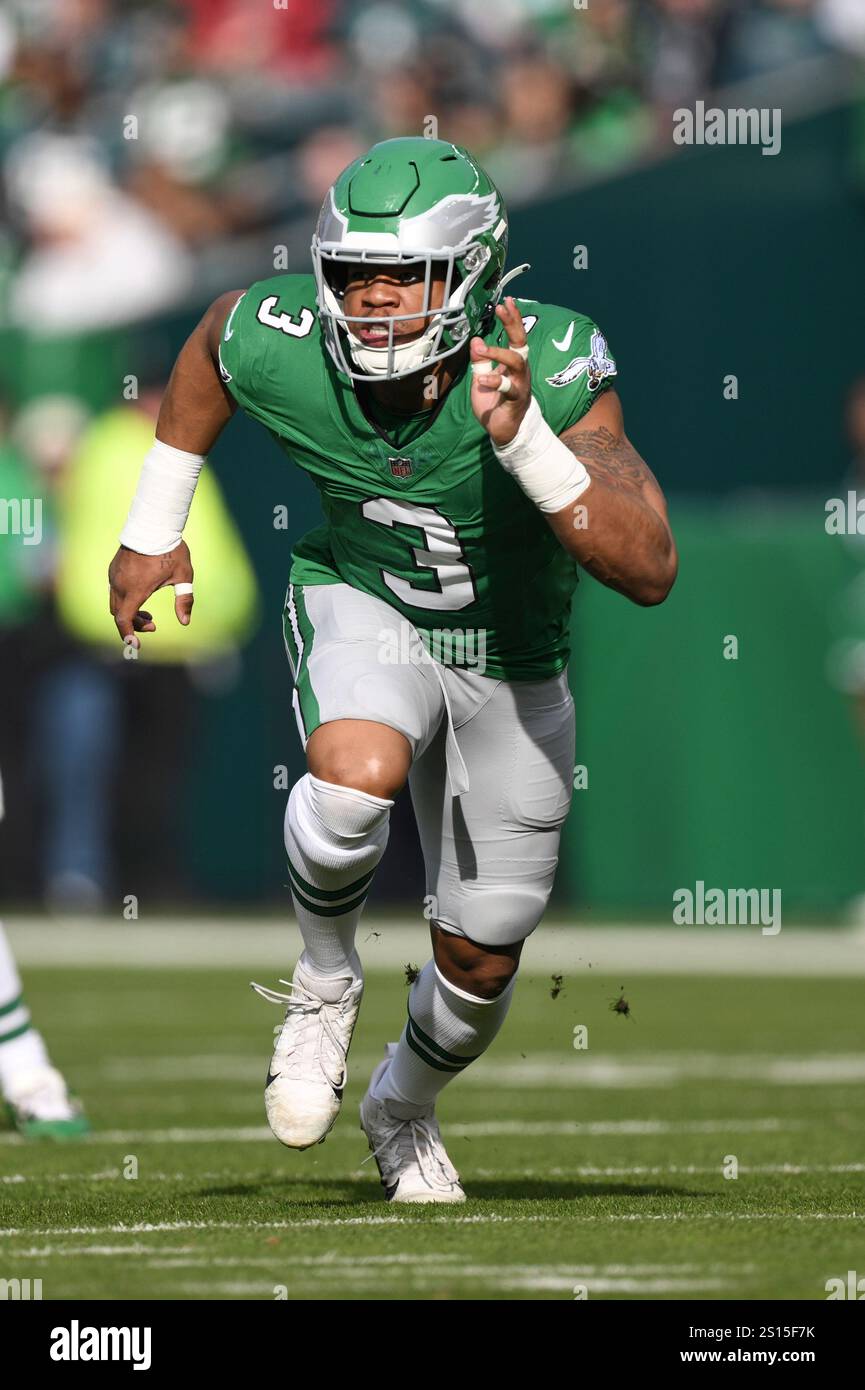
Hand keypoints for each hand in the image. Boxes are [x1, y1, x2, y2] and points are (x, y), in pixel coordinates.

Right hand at [108, 540, 193, 649]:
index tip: (135, 645)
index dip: (128, 635)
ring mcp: (114, 576)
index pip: (124, 619)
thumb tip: (185, 622)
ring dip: (130, 614)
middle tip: (154, 624)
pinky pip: (114, 592)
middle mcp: (121, 584)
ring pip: (116, 604)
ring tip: (149, 614)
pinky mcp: (113, 570)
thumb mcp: (184, 575)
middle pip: (120, 615)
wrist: (152, 524)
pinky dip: (125, 601)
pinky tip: (140, 597)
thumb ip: (184, 600)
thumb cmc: (171, 549)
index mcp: (136, 589)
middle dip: (134, 625)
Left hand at [469, 296, 530, 446]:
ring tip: (482, 348)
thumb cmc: (495, 403)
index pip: (516, 336)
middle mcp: (521, 371)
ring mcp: (520, 384)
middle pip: (521, 342)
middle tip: (502, 308)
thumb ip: (480, 361)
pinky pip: (507, 388)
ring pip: (516, 362)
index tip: (507, 301)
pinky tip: (481, 379)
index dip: (513, 318)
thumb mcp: (482, 378)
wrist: (505, 431)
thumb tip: (475, 340)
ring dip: (499, 352)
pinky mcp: (515, 400)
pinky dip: (494, 382)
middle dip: (513, 324)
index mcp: (514, 363)